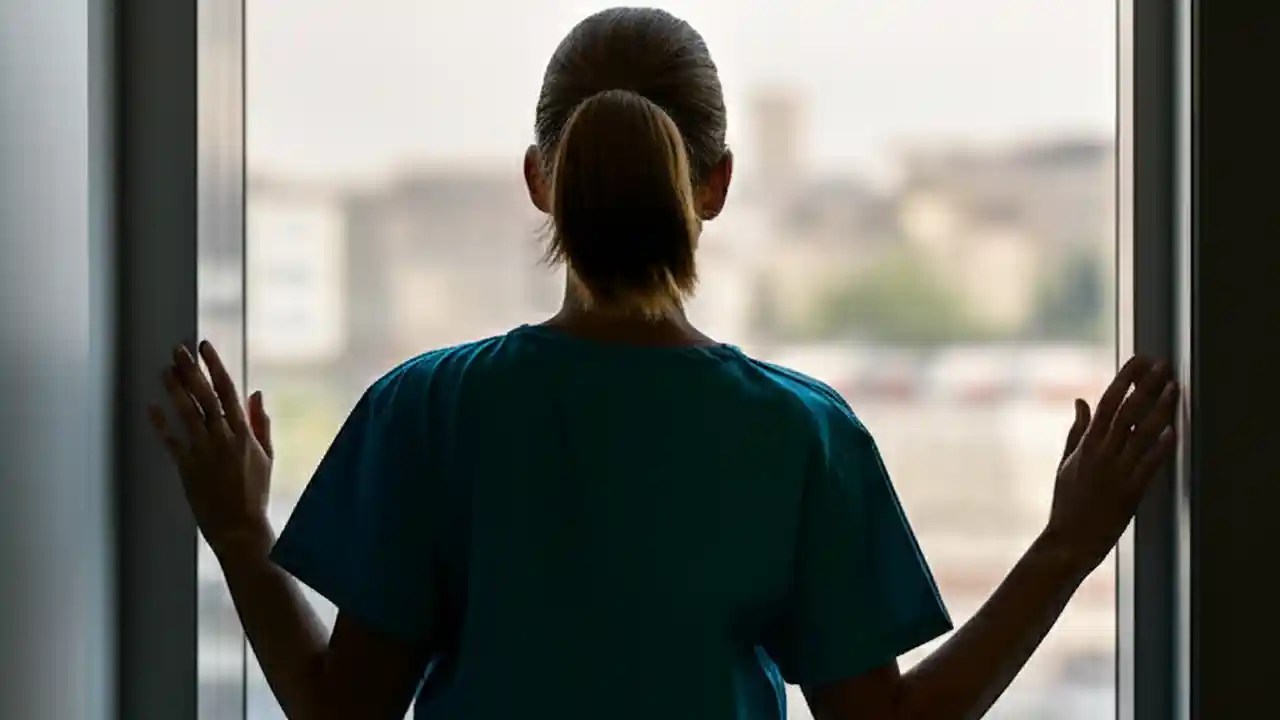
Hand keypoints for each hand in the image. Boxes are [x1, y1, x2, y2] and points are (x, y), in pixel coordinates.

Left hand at [148, 340, 273, 553]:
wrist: (240, 526)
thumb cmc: (255, 492)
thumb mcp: (267, 456)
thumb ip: (261, 423)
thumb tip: (257, 393)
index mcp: (244, 433)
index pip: (228, 391)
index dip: (215, 366)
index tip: (205, 347)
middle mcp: (223, 438)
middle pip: (205, 396)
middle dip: (191, 370)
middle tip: (178, 349)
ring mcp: (204, 452)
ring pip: (187, 413)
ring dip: (174, 389)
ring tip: (164, 370)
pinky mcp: (187, 468)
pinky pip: (171, 441)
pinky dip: (160, 424)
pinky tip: (152, 406)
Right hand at [1045, 356, 1179, 571]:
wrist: (1070, 539)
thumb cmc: (1067, 501)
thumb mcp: (1067, 461)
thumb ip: (1077, 430)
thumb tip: (1081, 400)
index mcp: (1087, 445)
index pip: (1108, 402)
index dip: (1125, 379)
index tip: (1138, 360)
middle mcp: (1102, 454)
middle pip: (1128, 411)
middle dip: (1147, 385)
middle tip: (1164, 365)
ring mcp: (1117, 472)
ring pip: (1142, 433)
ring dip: (1161, 408)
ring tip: (1174, 388)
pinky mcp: (1131, 492)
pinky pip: (1149, 464)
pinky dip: (1161, 446)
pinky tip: (1173, 430)